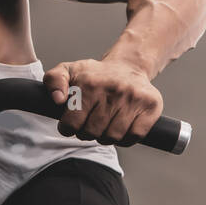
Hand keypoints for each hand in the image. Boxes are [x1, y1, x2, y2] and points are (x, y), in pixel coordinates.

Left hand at [42, 58, 162, 146]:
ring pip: (112, 137)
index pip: (72, 124)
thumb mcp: (68, 71)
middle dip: (86, 133)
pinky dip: (125, 139)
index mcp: (90, 84)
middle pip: (92, 133)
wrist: (128, 65)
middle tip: (89, 124)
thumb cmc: (95, 74)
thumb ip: (54, 81)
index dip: (68, 128)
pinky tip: (120, 129)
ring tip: (103, 126)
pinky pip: (134, 136)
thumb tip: (58, 99)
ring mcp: (134, 98)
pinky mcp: (151, 107)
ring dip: (105, 137)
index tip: (72, 123)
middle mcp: (113, 90)